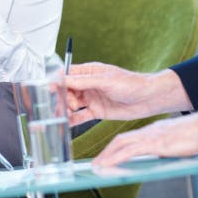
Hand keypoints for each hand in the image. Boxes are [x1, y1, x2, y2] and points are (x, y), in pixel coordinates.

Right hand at [65, 63, 191, 125]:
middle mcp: (88, 85)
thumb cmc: (131, 83)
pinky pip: (81, 116)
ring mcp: (92, 98)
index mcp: (89, 72)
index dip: (57, 82)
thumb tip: (62, 79)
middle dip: (61, 99)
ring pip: (72, 104)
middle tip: (61, 107)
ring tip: (62, 117)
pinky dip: (73, 120)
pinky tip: (66, 125)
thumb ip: (83, 82)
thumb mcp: (105, 81)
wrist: (148, 99)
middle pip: (67, 91)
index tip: (49, 90)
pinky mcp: (97, 111)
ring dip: (65, 110)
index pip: (67, 75)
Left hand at [93, 112, 197, 166]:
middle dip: (107, 151)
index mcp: (154, 131)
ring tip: (97, 167)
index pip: (130, 137)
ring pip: (121, 144)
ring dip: (107, 156)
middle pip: (121, 139)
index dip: (116, 146)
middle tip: (96, 163)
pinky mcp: (154, 144)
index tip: (107, 154)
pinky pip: (130, 151)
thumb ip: (166, 146)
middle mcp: (149, 132)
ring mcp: (151, 137)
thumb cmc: (197, 134)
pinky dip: (116, 158)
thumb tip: (162, 154)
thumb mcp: (177, 140)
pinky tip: (108, 165)